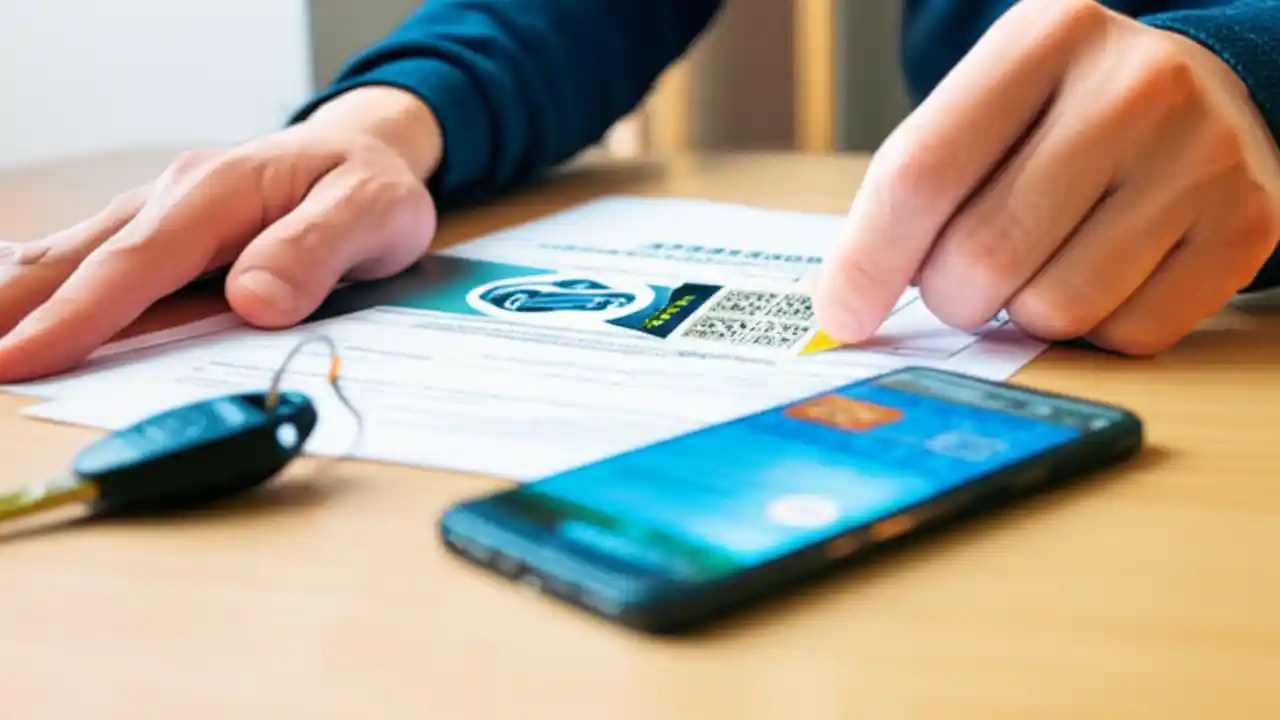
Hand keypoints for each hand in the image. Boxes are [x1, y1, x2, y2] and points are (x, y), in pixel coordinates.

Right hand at [0, 86, 441, 380]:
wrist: (367, 152)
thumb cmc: (369, 185)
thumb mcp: (373, 212)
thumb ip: (316, 251)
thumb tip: (254, 300)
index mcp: (219, 192)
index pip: (137, 263)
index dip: (77, 316)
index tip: (21, 359)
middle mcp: (172, 198)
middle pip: (77, 260)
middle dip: (13, 311)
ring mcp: (158, 214)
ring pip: (72, 258)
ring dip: (18, 302)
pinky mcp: (159, 234)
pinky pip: (92, 262)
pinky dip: (46, 291)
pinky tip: (17, 317)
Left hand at [815, 0, 1279, 354]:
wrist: (1206, 98)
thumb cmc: (1065, 118)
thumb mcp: (989, 109)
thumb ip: (917, 188)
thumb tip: (844, 305)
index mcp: (1044, 36)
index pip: (920, 172)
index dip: (866, 262)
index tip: (841, 315)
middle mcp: (1132, 85)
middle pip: (981, 255)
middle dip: (951, 295)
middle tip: (964, 279)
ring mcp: (1200, 154)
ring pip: (1054, 308)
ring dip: (1023, 314)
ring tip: (1044, 263)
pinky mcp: (1245, 225)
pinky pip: (1127, 336)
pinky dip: (1097, 330)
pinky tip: (1109, 272)